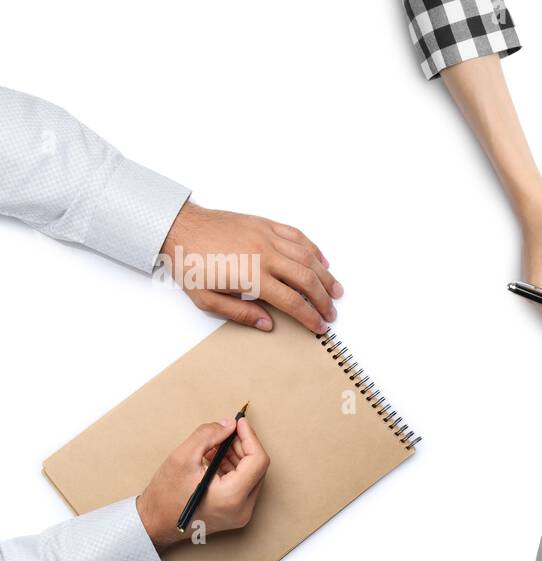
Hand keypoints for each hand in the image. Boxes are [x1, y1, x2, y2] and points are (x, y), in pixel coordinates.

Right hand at [136, 418, 270, 550]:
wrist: (154, 525)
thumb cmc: (165, 496)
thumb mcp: (182, 457)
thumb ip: (208, 436)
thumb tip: (230, 425)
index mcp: (233, 497)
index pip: (258, 460)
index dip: (249, 437)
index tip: (239, 422)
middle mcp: (243, 509)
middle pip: (256, 468)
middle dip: (242, 446)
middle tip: (225, 432)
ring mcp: (241, 514)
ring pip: (250, 475)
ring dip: (236, 456)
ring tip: (214, 446)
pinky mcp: (235, 513)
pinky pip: (242, 485)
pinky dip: (232, 469)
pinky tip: (214, 459)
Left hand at [161, 202, 342, 333]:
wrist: (177, 227)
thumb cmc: (188, 263)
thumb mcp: (206, 299)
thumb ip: (240, 313)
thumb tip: (268, 324)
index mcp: (252, 276)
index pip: (292, 301)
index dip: (310, 317)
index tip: (319, 327)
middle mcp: (265, 254)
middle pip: (306, 280)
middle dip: (323, 299)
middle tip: (331, 313)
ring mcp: (266, 236)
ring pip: (307, 257)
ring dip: (325, 275)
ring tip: (336, 290)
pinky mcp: (264, 224)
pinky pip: (297, 235)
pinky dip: (313, 248)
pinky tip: (321, 260)